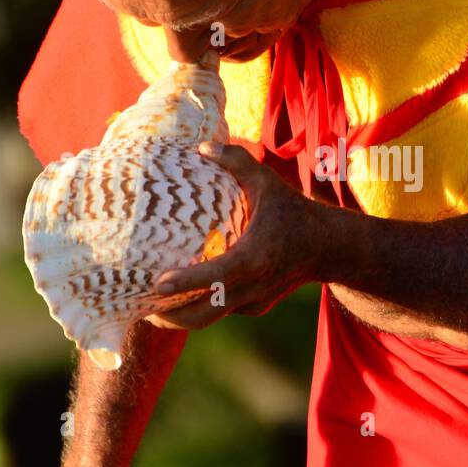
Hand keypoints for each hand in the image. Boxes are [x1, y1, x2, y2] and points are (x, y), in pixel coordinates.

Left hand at [148, 142, 323, 327]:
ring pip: (209, 319)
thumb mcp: (266, 182)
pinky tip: (181, 297)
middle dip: (169, 317)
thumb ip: (236, 161)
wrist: (326, 246)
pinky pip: (221, 311)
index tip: (158, 284)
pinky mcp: (255, 307)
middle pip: (203, 315)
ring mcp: (253, 301)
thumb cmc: (293, 211)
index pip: (217, 275)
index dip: (186, 282)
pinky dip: (200, 307)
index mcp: (255, 257)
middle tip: (141, 304)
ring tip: (152, 308)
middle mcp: (253, 286)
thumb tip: (201, 147)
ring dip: (179, 318)